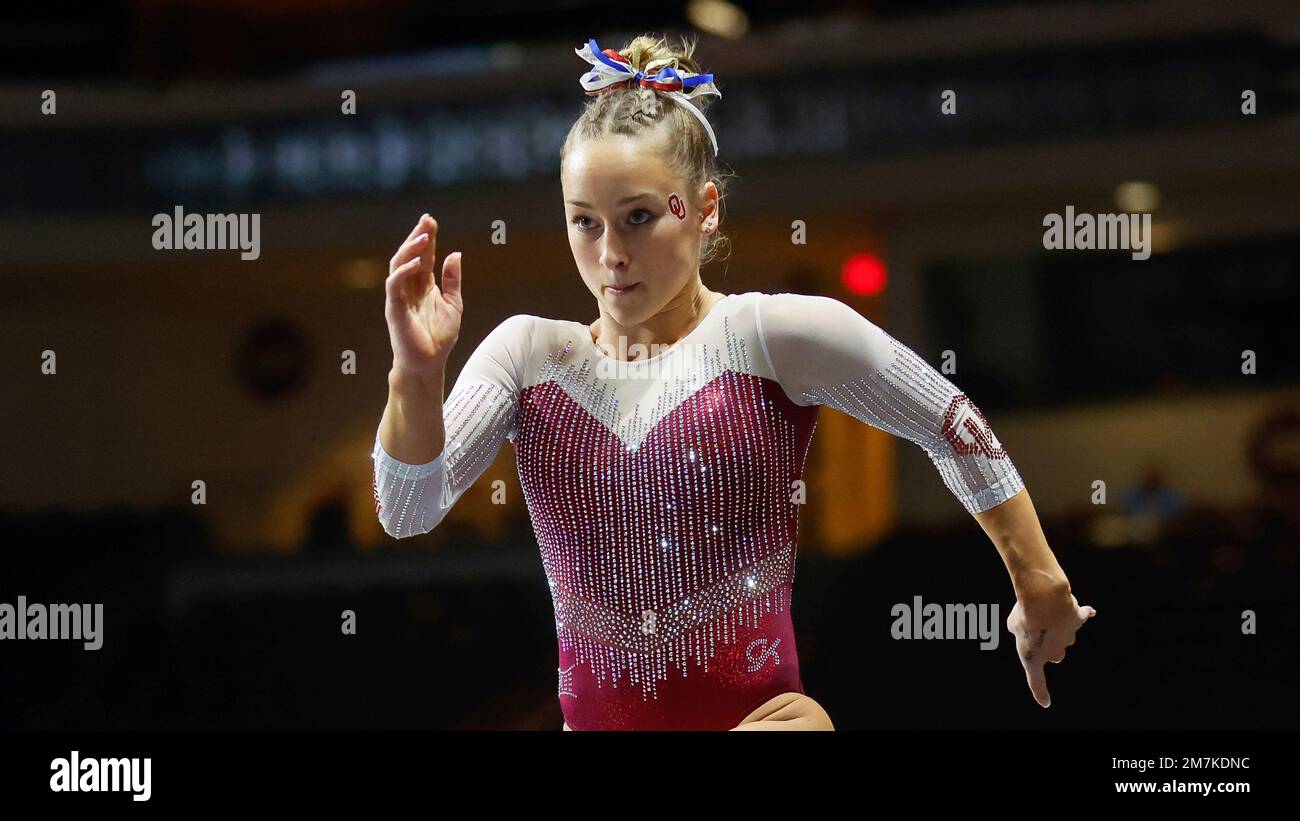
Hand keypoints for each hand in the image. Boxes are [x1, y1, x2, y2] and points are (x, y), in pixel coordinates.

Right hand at [385, 214, 462, 378]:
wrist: (429, 364)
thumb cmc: (439, 338)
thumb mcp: (454, 305)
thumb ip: (452, 280)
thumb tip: (455, 253)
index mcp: (423, 286)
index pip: (424, 256)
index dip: (428, 238)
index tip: (432, 221)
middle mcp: (409, 288)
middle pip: (410, 255)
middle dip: (417, 236)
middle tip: (427, 220)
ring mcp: (399, 297)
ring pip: (399, 265)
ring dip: (410, 249)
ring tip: (424, 237)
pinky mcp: (394, 309)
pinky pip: (394, 285)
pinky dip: (404, 271)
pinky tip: (418, 261)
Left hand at [1006, 591, 1095, 707]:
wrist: (1043, 599)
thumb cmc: (1023, 613)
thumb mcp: (1013, 623)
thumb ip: (1022, 628)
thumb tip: (1032, 623)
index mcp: (1034, 658)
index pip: (1036, 682)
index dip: (1040, 693)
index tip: (1045, 704)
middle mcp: (1056, 652)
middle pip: (1055, 654)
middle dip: (1050, 645)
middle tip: (1038, 630)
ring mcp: (1070, 636)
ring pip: (1066, 633)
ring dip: (1056, 623)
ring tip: (1043, 606)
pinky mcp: (1079, 619)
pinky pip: (1083, 617)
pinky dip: (1085, 614)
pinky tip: (1090, 612)